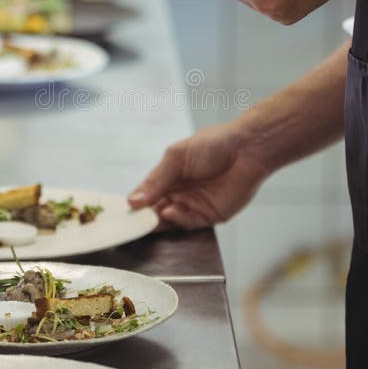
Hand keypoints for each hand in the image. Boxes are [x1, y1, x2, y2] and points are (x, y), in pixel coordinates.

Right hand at [128, 121, 269, 229]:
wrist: (247, 149)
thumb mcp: (176, 157)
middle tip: (131, 223)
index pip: (145, 195)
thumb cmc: (212, 145)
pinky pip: (188, 223)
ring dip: (158, 222)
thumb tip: (132, 200)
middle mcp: (178, 194)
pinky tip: (171, 212)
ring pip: (169, 221)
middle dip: (143, 218)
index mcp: (168, 178)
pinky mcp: (208, 216)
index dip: (134, 204)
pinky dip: (178, 220)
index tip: (121, 213)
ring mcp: (192, 206)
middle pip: (154, 212)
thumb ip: (156, 180)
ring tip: (150, 218)